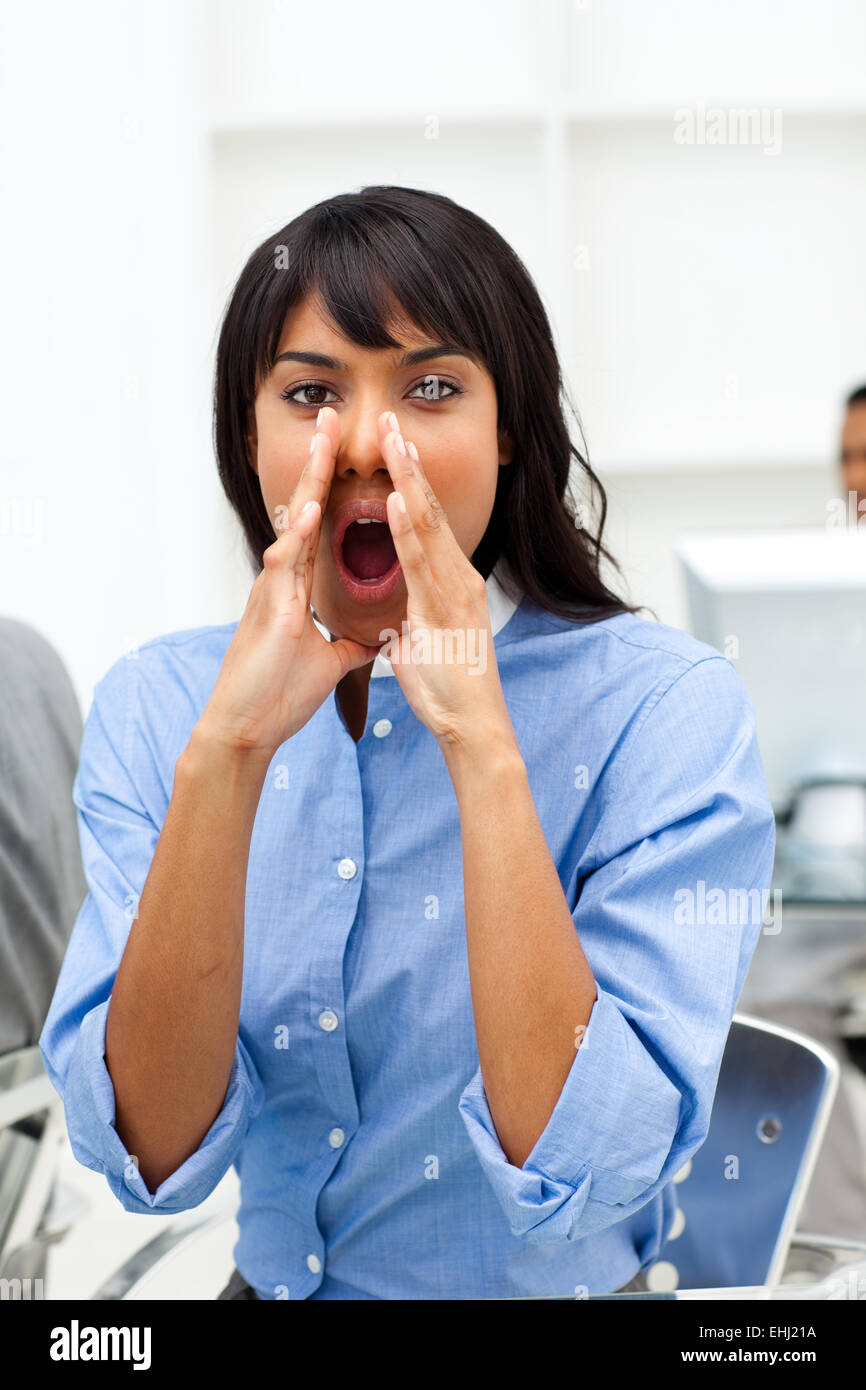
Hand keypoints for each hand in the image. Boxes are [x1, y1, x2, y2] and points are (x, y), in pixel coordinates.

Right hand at [198, 410, 380, 753]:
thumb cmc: (278, 696)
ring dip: (310, 481)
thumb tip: (372, 640)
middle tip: (332, 417)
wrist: (248, 728)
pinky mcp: (271, 609)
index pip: (320, 527)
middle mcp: (284, 580)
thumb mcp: (327, 664)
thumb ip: (348, 645)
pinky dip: (299, 533)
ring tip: (323, 438)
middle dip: (320, 464)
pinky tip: (312, 507)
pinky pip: (285, 563)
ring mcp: (274, 590)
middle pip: (306, 510)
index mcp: (298, 588)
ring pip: (295, 523)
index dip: (334, 489)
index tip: (348, 452)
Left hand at [377, 410, 517, 755]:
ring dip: (407, 479)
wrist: (472, 724)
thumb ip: (410, 625)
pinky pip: (420, 562)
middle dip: (409, 463)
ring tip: (391, 440)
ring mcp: (454, 589)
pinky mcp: (444, 607)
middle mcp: (458, 576)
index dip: (410, 482)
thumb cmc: (449, 690)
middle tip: (391, 421)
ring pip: (427, 524)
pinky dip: (407, 527)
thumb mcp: (421, 646)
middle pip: (430, 509)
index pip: (427, 521)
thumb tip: (398, 624)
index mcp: (451, 582)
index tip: (394, 448)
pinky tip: (395, 498)